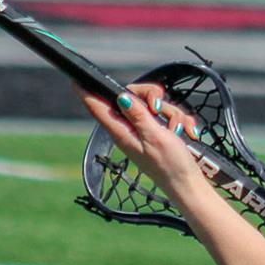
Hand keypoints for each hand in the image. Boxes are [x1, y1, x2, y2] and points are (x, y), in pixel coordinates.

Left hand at [78, 83, 202, 190]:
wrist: (188, 185)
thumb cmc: (171, 165)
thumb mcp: (155, 136)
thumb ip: (138, 115)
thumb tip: (120, 97)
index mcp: (122, 133)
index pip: (98, 109)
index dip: (87, 93)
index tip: (76, 80)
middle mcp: (130, 130)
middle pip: (131, 98)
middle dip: (151, 97)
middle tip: (158, 108)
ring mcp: (144, 131)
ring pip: (153, 105)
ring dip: (171, 113)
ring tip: (177, 129)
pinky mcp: (158, 133)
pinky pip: (166, 116)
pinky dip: (178, 121)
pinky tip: (185, 132)